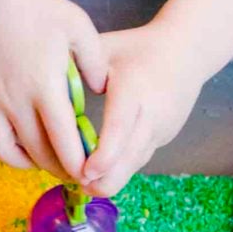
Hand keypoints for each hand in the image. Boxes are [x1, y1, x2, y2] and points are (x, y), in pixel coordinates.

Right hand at [0, 0, 106, 179]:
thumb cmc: (35, 8)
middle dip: (59, 170)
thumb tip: (102, 91)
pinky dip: (7, 150)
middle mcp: (14, 101)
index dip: (78, 164)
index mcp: (44, 86)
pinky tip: (23, 146)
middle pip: (38, 153)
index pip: (63, 140)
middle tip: (75, 174)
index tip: (90, 173)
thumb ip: (96, 61)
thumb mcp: (78, 26)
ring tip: (47, 163)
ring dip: (30, 165)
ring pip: (8, 153)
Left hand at [82, 21, 206, 196]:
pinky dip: (119, 169)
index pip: (120, 129)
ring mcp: (161, 129)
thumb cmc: (137, 48)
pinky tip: (98, 173)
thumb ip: (77, 69)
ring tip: (80, 182)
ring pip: (135, 165)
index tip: (83, 172)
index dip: (103, 155)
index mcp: (134, 89)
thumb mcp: (105, 49)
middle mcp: (151, 114)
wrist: (187, 51)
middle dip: (103, 179)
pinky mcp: (164, 138)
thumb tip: (45, 91)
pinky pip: (139, 159)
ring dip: (109, 179)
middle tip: (72, 183)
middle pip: (130, 158)